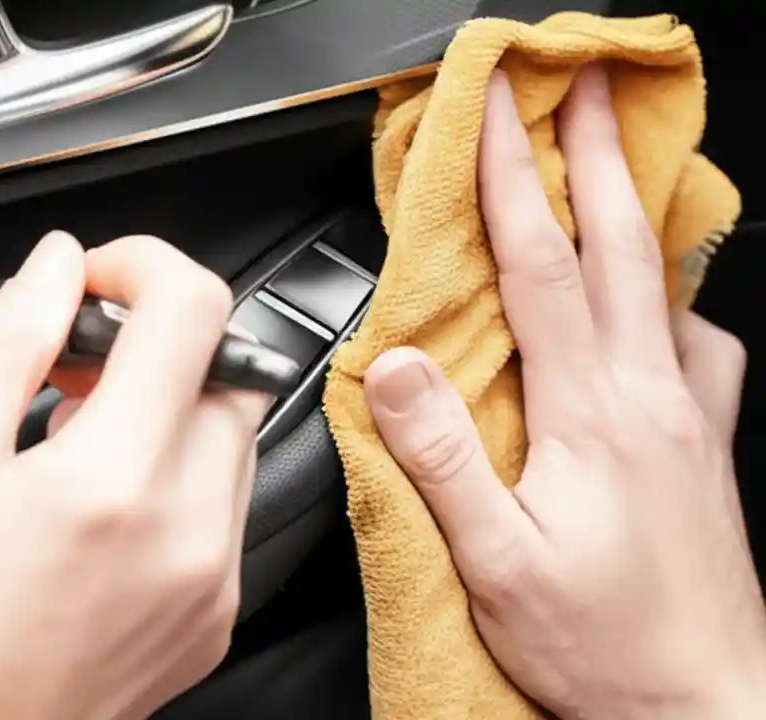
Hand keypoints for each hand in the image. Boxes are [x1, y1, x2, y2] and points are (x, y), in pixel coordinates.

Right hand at [0, 232, 271, 719]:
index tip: (92, 281)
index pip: (193, 311)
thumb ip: (3, 348)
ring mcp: (210, 580)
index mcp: (111, 483)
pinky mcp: (215, 615)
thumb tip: (50, 269)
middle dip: (156, 340)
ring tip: (74, 443)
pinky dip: (173, 475)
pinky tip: (100, 505)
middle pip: (227, 368)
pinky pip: (223, 505)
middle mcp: (186, 532)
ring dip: (166, 407)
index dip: (142, 265)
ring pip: (231, 435)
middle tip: (73, 367)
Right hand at [362, 65, 765, 718]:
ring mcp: (689, 416)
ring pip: (665, 282)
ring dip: (633, 208)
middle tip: (584, 88)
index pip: (543, 268)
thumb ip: (444, 458)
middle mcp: (653, 398)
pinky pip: (697, 340)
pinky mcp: (705, 445)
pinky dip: (674, 291)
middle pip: (621, 246)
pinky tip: (658, 301)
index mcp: (593, 416)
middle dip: (596, 153)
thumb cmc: (603, 646)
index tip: (498, 114)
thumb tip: (398, 367)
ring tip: (617, 165)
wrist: (705, 704)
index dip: (515, 180)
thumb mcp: (497, 563)